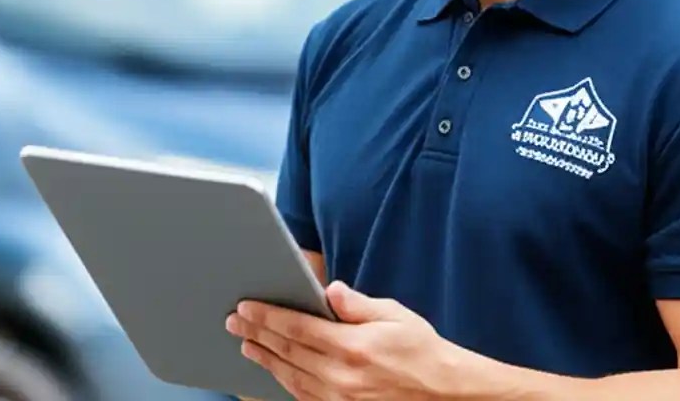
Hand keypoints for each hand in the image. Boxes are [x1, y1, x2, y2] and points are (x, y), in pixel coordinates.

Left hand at [225, 280, 469, 399]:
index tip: (245, 307)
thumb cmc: (421, 350)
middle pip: (287, 352)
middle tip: (235, 322)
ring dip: (265, 359)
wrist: (445, 393)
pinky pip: (304, 396)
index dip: (267, 316)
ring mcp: (340, 400)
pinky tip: (276, 370)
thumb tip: (329, 289)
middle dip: (257, 334)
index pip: (297, 328)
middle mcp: (341, 377)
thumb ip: (358, 304)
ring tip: (248, 344)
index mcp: (353, 347)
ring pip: (291, 377)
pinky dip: (285, 381)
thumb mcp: (395, 315)